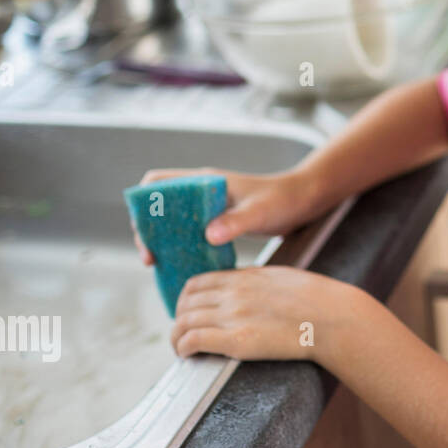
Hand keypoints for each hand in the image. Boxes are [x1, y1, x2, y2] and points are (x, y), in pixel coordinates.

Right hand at [130, 166, 321, 265]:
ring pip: (172, 223)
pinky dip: (181, 248)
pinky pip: (189, 234)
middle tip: (151, 258)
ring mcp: (208, 207)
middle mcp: (200, 192)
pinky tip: (184, 267)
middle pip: (158, 208)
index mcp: (204, 181)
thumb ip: (235, 222)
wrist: (303, 202)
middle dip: (149, 231)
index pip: (156, 182)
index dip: (143, 203)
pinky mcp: (217, 222)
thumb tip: (209, 235)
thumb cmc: (282, 200)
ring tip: (161, 266)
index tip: (145, 230)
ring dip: (163, 242)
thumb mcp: (258, 212)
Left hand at [169, 264, 365, 363]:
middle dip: (179, 319)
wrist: (333, 318)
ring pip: (184, 322)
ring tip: (181, 348)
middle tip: (184, 333)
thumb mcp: (282, 278)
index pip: (197, 284)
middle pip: (186, 303)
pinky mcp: (237, 341)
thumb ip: (257, 281)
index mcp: (245, 278)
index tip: (189, 313)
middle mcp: (234, 294)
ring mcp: (234, 316)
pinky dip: (183, 348)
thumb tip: (244, 285)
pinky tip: (187, 355)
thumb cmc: (317, 301)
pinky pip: (194, 341)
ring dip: (176, 337)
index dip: (185, 300)